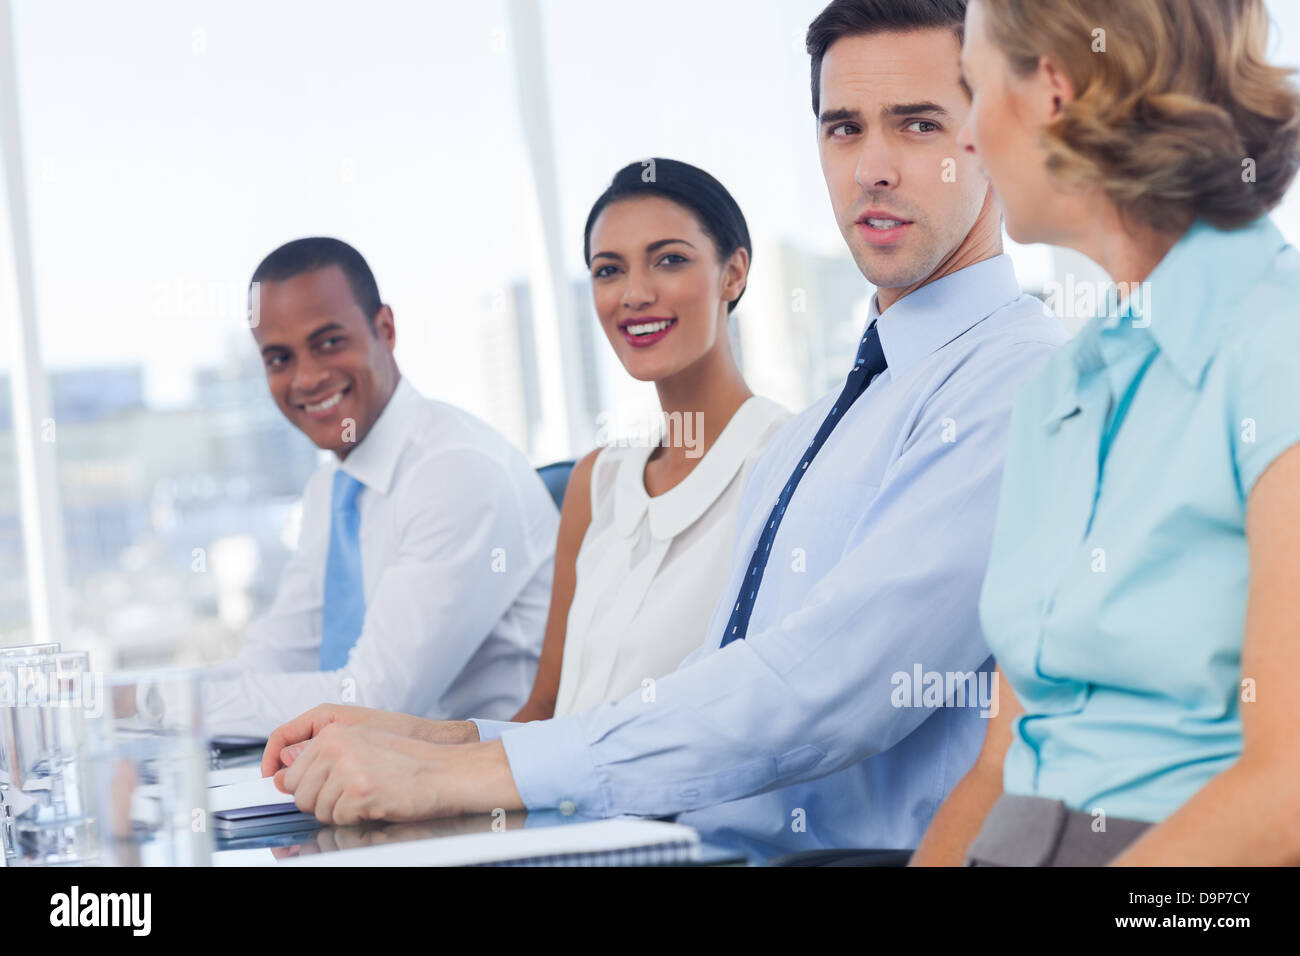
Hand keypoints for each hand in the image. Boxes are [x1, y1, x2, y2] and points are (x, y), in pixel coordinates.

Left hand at [275, 724, 521, 825]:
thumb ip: (320, 759)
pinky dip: (356, 819)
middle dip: (322, 804)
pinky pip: (339, 819)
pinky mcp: (359, 791)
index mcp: (333, 731)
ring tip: (368, 798)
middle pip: (300, 794)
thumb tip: (280, 779)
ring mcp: (347, 768)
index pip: (292, 773)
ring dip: (340, 812)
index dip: (308, 790)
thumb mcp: (361, 747)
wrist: (445, 771)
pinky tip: (377, 804)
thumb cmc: (409, 761)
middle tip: (352, 798)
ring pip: (317, 810)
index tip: (319, 795)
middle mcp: (336, 745)